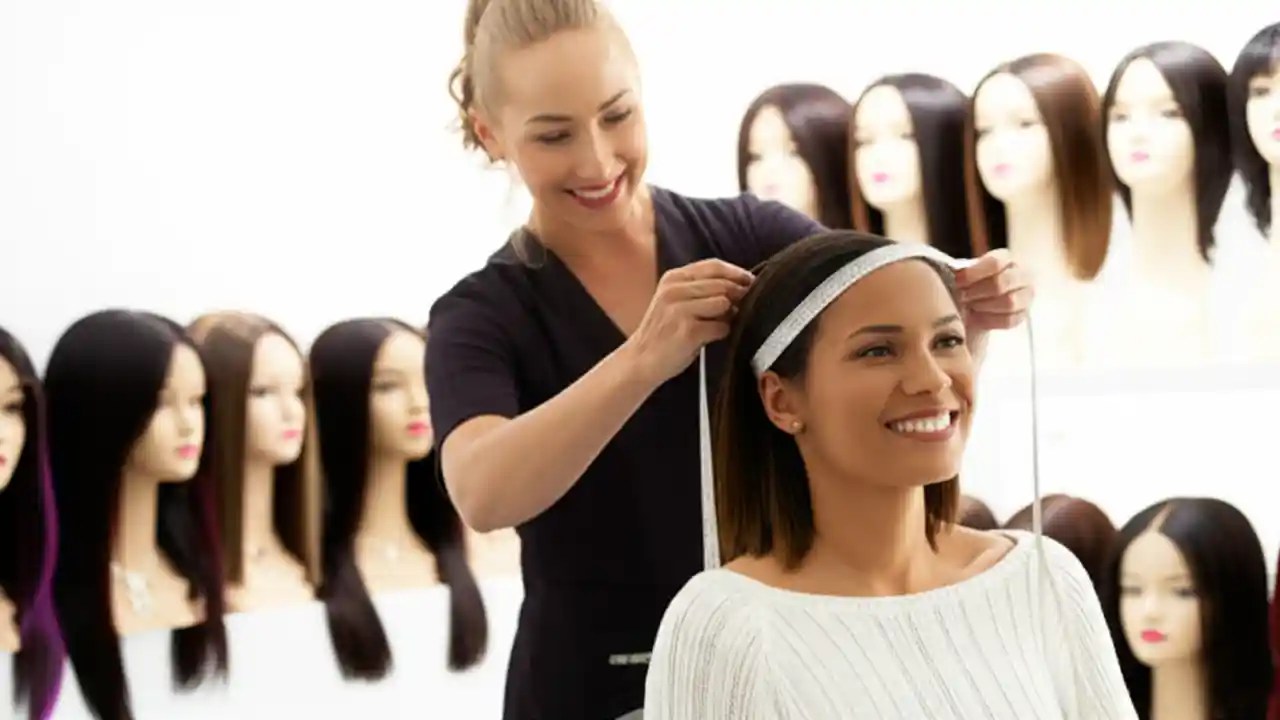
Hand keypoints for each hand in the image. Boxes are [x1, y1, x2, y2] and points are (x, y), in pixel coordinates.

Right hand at [624, 259, 753, 385]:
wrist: (640, 360)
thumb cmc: (664, 332)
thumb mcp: (674, 300)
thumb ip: (701, 289)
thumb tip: (742, 285)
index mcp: (673, 278)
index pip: (714, 266)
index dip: (736, 273)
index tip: (750, 282)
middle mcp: (674, 290)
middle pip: (723, 284)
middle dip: (738, 296)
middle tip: (739, 308)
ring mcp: (680, 310)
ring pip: (724, 303)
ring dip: (728, 316)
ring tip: (716, 324)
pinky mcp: (688, 331)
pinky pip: (721, 327)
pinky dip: (721, 333)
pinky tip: (709, 338)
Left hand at [953, 249, 1033, 332]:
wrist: (979, 300)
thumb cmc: (972, 282)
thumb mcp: (968, 272)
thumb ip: (964, 271)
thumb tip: (954, 273)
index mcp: (1007, 258)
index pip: (995, 263)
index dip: (973, 273)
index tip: (957, 281)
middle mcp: (1022, 274)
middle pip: (1001, 284)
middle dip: (977, 292)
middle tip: (961, 296)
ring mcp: (1026, 296)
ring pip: (1009, 303)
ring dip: (983, 306)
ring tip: (969, 306)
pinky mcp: (1023, 315)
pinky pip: (1009, 320)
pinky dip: (989, 320)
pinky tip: (975, 317)